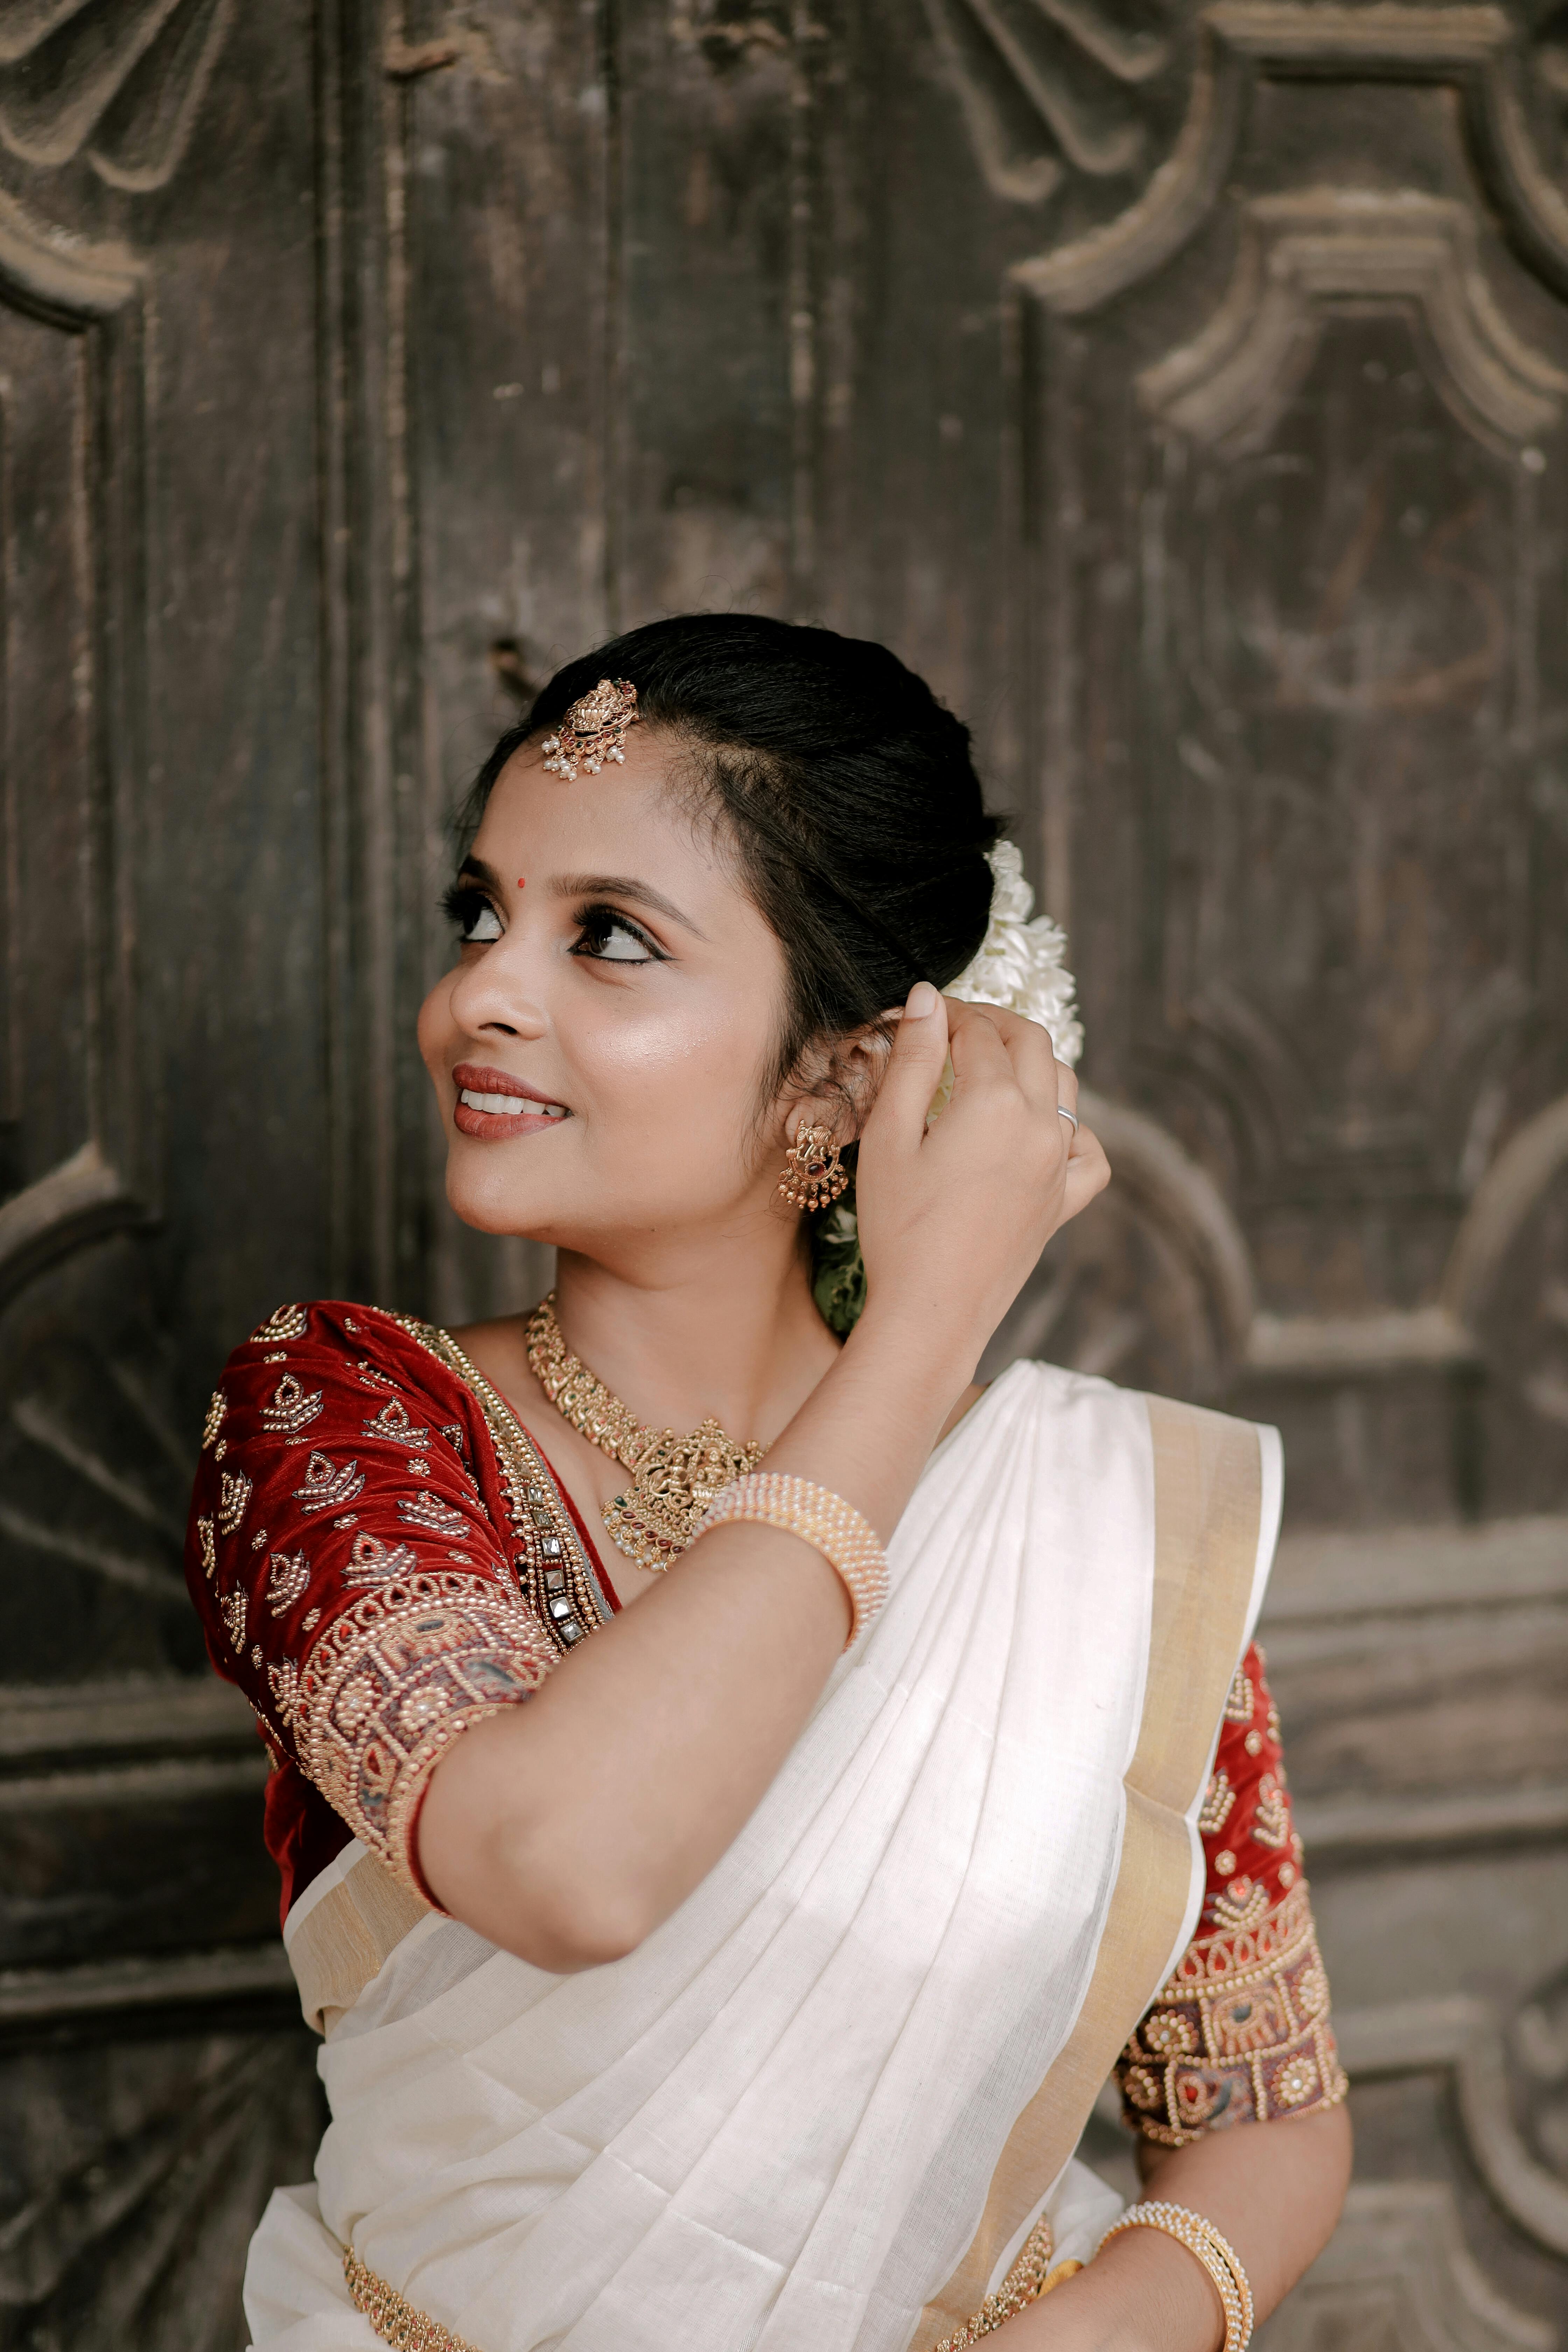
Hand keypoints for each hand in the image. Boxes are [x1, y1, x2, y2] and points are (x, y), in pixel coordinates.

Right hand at [853, 982, 1109, 1374]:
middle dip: (994, 1023)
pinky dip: (1073, 1130)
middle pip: (1031, 1043)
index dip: (946, 1014)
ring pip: (1064, 1086)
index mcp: (996, 1103)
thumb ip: (912, 1060)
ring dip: (1031, 1062)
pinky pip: (1089, 1153)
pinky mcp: (1063, 1204)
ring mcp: (1059, 1166)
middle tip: (955, 1027)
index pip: (977, 1032)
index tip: (920, 1014)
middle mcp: (1042, 1126)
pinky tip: (1043, 1132)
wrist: (930, 1313)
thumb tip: (927, 998)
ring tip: (990, 1067)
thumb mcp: (889, 1135)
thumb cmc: (897, 1228)